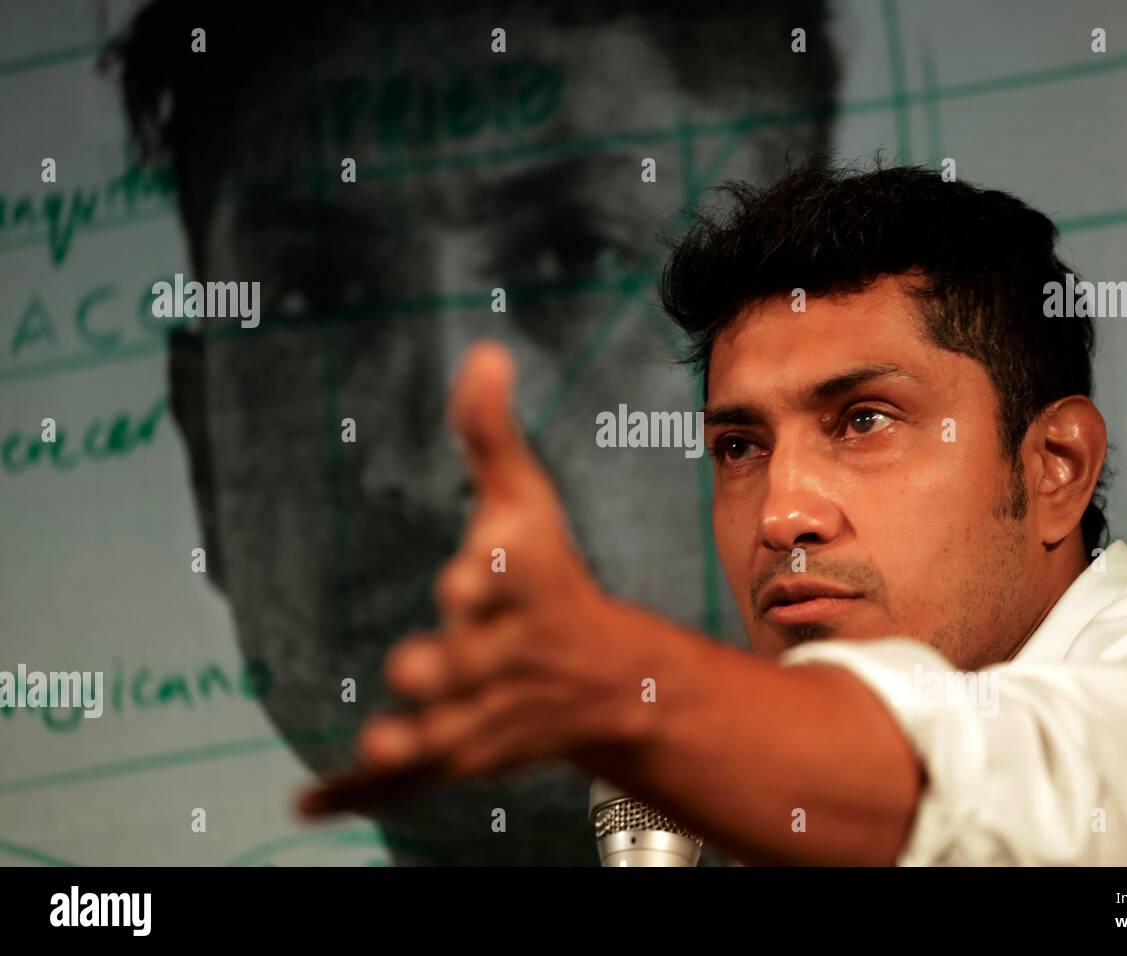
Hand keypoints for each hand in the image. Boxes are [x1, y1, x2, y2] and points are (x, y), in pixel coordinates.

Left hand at [298, 341, 651, 817]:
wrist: (608, 680)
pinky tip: (308, 802)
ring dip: (414, 740)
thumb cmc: (553, 575)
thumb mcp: (527, 501)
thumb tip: (483, 351)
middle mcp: (509, 652)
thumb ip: (490, 434)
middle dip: (448, 667)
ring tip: (374, 748)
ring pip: (448, 731)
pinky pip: (414, 778)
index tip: (459, 577)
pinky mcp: (462, 752)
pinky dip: (366, 795)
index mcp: (525, 586)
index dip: (484, 578)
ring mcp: (487, 710)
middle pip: (476, 661)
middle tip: (415, 670)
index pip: (507, 579)